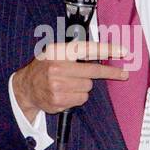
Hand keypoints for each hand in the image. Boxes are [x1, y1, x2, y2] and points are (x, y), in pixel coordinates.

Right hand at [13, 41, 129, 119]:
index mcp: (57, 52)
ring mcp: (57, 86)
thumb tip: (102, 53)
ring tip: (70, 84)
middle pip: (93, 71)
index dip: (107, 50)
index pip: (87, 49)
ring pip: (88, 87)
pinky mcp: (58, 100)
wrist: (25, 88)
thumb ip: (74, 51)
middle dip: (109, 73)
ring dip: (84, 86)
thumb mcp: (54, 53)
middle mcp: (57, 68)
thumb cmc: (44, 68)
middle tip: (123, 74)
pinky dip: (77, 97)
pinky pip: (81, 99)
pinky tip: (66, 93)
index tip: (123, 51)